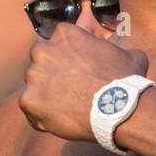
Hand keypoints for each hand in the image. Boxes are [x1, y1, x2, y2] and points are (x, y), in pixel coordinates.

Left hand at [19, 22, 147, 140]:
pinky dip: (41, 116)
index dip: (66, 58)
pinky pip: (30, 109)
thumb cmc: (127, 80)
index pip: (57, 43)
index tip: (77, 70)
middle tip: (69, 90)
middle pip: (41, 62)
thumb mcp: (128, 53)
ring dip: (46, 96)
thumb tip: (118, 51)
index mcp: (64, 34)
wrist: (120, 109)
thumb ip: (113, 48)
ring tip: (67, 109)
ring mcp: (33, 76)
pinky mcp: (28, 100)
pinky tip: (59, 121)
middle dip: (51, 74)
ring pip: (35, 86)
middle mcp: (43, 50)